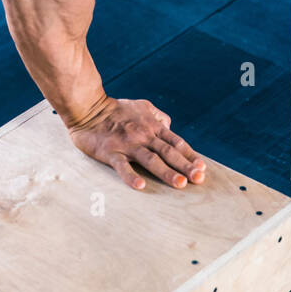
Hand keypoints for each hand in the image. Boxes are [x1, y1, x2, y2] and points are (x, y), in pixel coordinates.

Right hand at [67, 97, 205, 189]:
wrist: (88, 107)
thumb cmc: (115, 108)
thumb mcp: (142, 105)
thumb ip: (157, 115)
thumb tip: (169, 124)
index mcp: (152, 126)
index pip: (176, 142)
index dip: (190, 155)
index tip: (202, 167)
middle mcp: (144, 136)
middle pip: (168, 152)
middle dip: (185, 166)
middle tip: (199, 179)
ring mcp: (128, 145)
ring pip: (151, 160)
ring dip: (167, 172)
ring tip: (180, 184)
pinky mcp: (111, 152)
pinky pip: (122, 166)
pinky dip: (131, 176)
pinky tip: (141, 186)